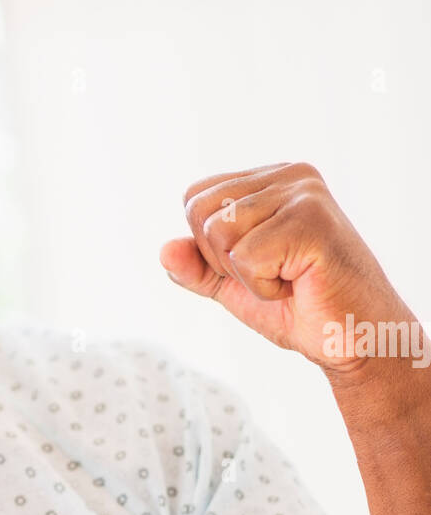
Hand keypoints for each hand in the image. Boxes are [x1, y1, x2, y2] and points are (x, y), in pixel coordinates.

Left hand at [160, 162, 412, 374]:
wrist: (351, 339)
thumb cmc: (301, 308)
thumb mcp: (234, 286)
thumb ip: (196, 268)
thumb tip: (164, 250)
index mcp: (270, 180)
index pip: (194, 197)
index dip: (208, 247)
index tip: (255, 264)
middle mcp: (289, 175)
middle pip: (199, 211)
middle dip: (222, 260)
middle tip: (272, 274)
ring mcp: (303, 193)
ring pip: (219, 231)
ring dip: (246, 274)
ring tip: (288, 277)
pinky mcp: (312, 220)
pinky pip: (246, 256)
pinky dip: (264, 286)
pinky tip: (300, 283)